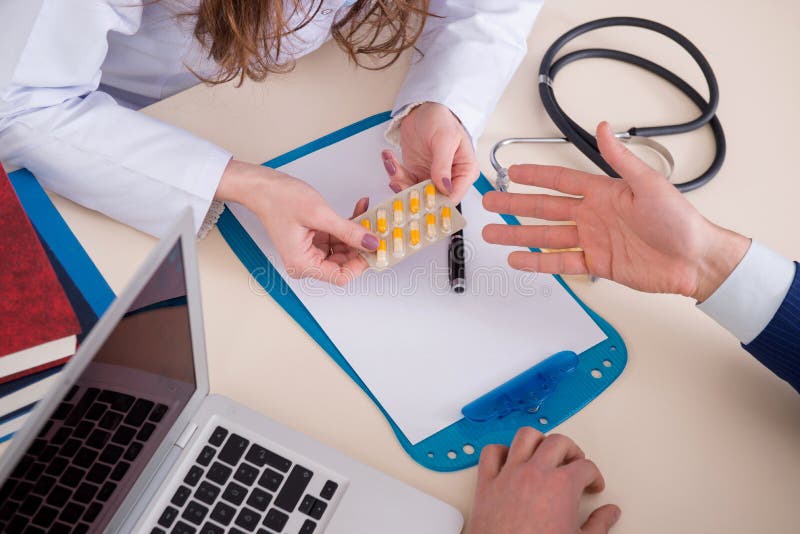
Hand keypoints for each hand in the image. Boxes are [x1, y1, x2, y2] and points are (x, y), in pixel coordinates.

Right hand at [216, 160, 377, 285]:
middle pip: (344, 263)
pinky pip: (338, 238)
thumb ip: (348, 231)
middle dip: (361, 245)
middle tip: (377, 228)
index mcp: (303, 264)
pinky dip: (348, 226)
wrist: (262, 186)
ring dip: (357, 233)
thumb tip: (371, 243)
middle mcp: (306, 263)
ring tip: (368, 214)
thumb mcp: (319, 215)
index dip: (361, 264)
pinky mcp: (314, 240)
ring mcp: (310, 252)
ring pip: (344, 250)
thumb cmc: (279, 200)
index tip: (375, 248)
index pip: (341, 276)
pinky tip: (358, 210)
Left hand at [382, 102, 478, 201]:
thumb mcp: (444, 139)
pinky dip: (394, 173)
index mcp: (464, 172)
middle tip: (397, 179)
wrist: (424, 108)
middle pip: (431, 199)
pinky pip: (404, 182)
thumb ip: (443, 165)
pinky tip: (390, 159)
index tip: (418, 198)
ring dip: (399, 180)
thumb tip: (444, 188)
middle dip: (411, 191)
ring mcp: (431, 177)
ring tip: (392, 163)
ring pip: (414, 193)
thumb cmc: (441, 119)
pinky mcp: (416, 174)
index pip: (453, 197)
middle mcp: (449, 179)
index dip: (436, 202)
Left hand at [467, 428, 619, 533]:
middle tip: (575, 464)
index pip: (586, 467)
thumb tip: (610, 513)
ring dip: (538, 441)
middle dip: (572, 450)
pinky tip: (510, 460)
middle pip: (558, 442)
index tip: (593, 484)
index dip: (594, 475)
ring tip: (545, 454)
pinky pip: (491, 453)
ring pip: (525, 436)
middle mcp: (535, 472)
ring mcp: (509, 474)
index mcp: (562, 485)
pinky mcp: (487, 482)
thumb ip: (599, 525)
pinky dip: (501, 451)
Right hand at [482, 122, 750, 300]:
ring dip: (518, 234)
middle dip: (515, 205)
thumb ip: (620, 159)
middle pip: (545, 208)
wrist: (694, 260)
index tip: (513, 170)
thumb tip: (604, 128)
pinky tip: (518, 259)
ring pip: (546, 235)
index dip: (536, 174)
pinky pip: (560, 262)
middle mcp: (594, 215)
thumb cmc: (679, 221)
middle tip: (491, 203)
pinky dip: (538, 262)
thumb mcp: (649, 184)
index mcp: (604, 192)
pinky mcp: (596, 264)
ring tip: (493, 234)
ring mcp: (593, 240)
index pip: (560, 180)